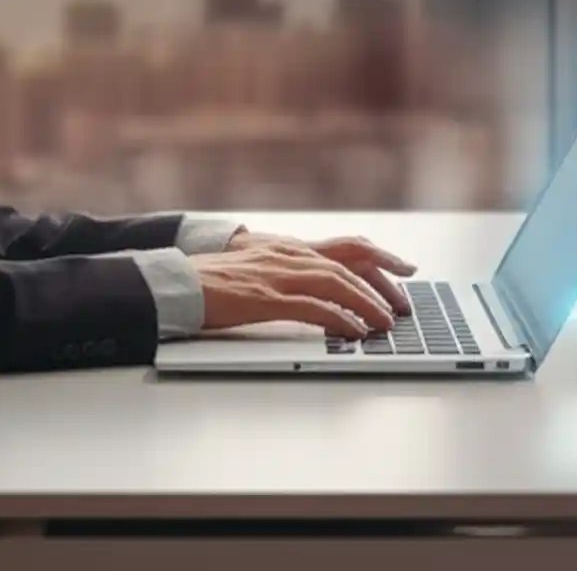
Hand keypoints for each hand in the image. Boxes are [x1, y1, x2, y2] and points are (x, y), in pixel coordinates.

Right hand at [194, 244, 393, 338]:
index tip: (401, 271)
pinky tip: (355, 330)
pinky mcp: (266, 297)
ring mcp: (277, 275)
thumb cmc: (209, 281)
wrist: (175, 282)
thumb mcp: (254, 267)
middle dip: (380, 287)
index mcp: (287, 248)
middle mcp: (287, 255)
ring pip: (337, 284)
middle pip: (347, 266)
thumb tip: (310, 292)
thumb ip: (282, 272)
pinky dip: (340, 318)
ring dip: (367, 304)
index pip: (343, 251)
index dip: (376, 261)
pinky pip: (314, 307)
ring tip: (385, 322)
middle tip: (400, 306)